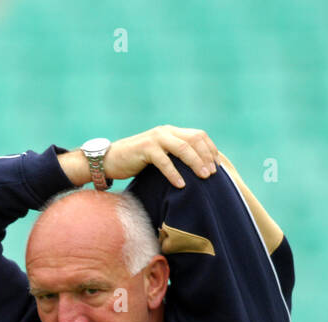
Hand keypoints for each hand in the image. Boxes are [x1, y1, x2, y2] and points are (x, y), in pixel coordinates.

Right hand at [61, 125, 220, 187]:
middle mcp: (165, 131)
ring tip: (203, 177)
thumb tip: (196, 170)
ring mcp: (155, 138)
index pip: (198, 135)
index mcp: (171, 132)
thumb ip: (174, 157)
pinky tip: (181, 185)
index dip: (210, 149)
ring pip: (182, 147)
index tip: (218, 166)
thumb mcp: (159, 157)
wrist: (109, 160)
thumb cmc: (136, 162)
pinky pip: (164, 161)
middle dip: (206, 156)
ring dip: (195, 162)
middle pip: (194, 139)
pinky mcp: (145, 148)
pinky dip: (174, 173)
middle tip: (213, 173)